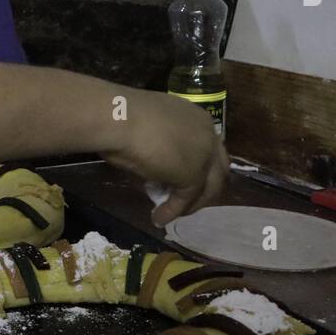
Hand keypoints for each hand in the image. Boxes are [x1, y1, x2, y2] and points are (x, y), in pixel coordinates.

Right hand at [101, 90, 228, 226]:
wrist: (118, 118)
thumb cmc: (122, 116)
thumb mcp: (148, 129)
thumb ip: (159, 146)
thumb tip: (152, 168)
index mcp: (197, 118)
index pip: (208, 148)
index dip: (197, 165)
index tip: (179, 177)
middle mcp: (207, 135)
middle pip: (217, 169)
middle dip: (202, 188)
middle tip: (183, 200)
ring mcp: (203, 156)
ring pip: (208, 187)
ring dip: (191, 204)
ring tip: (170, 214)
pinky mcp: (192, 175)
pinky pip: (185, 199)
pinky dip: (172, 211)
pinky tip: (158, 218)